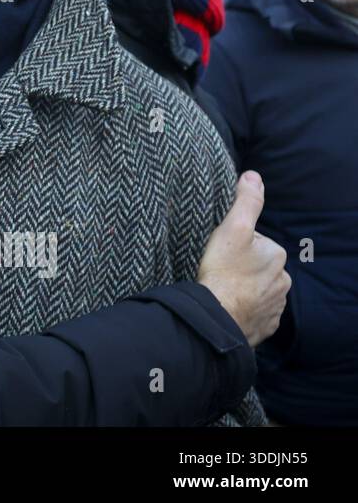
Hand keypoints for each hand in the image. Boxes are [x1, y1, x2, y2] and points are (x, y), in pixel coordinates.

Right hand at [198, 171, 290, 346]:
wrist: (218, 315)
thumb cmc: (224, 269)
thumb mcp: (233, 227)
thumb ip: (246, 201)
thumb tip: (253, 176)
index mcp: (277, 255)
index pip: (256, 243)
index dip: (236, 244)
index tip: (221, 251)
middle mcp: (283, 281)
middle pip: (258, 267)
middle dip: (242, 267)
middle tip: (219, 269)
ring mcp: (275, 306)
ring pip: (259, 290)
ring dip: (245, 288)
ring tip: (222, 288)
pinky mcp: (266, 325)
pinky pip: (256, 312)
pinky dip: (246, 308)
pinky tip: (230, 306)